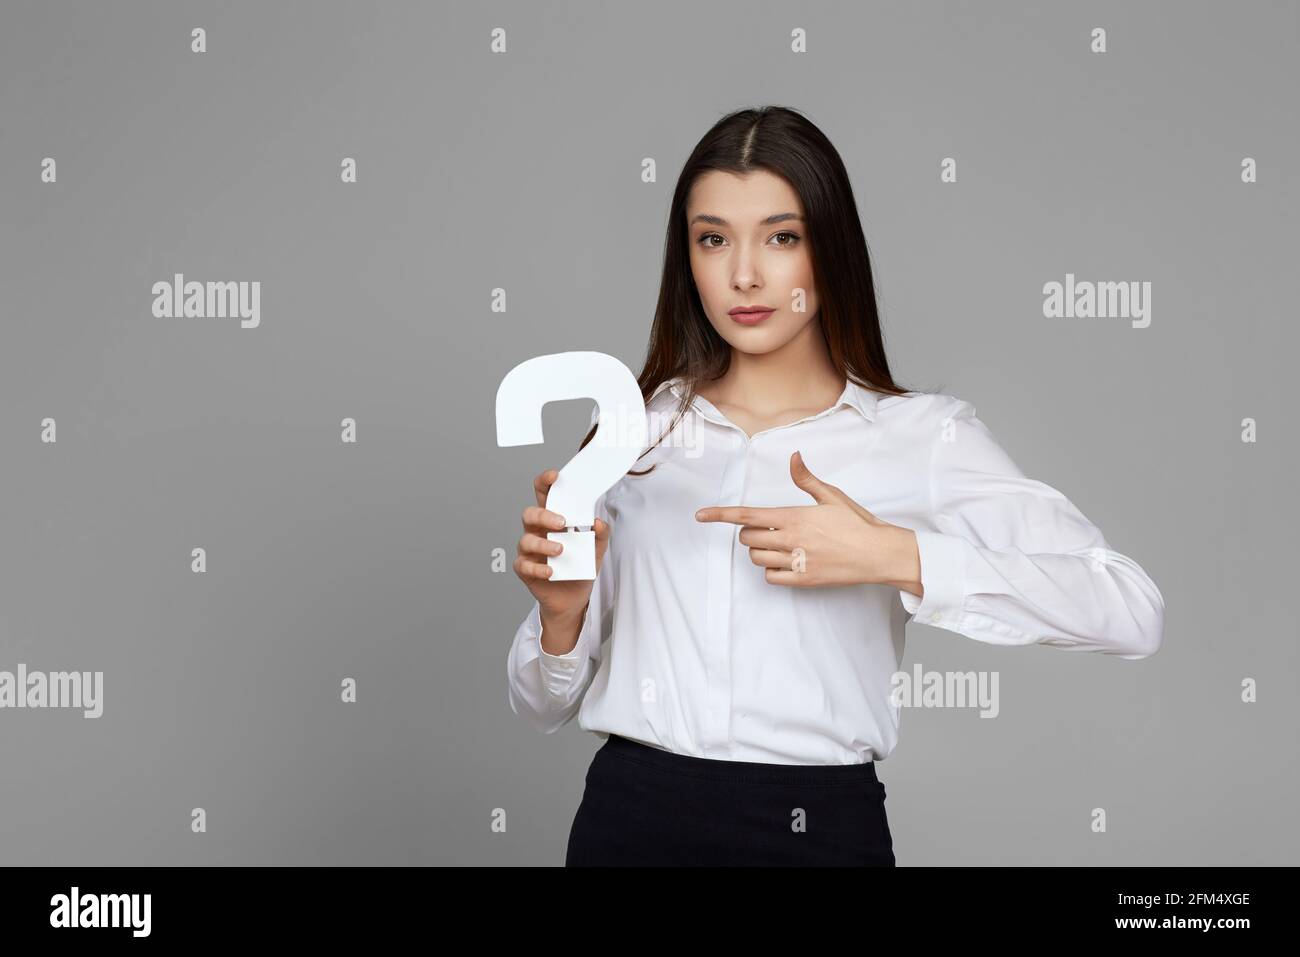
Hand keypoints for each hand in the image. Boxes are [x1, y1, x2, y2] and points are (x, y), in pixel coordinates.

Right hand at [514, 467, 610, 624]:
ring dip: (544, 544)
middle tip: (563, 523)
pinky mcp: (525, 569)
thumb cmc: (580, 567)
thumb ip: (601, 535)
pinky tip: (551, 571)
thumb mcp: (597, 550)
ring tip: (561, 550)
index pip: (544, 495)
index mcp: (552, 520)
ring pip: (526, 539)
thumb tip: (599, 522)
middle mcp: (537, 532)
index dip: (545, 482)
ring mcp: (529, 551)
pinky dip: (538, 567)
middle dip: (544, 515)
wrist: (573, 598)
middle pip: (530, 514)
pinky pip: (524, 564)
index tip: (555, 477)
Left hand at [694, 450, 920, 589]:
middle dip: (751, 532)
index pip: (746, 515)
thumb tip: (793, 458)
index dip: (720, 515)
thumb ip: (806, 479)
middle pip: (748, 538)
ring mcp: (796, 562)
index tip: (700, 515)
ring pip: (757, 558)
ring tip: (779, 544)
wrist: (878, 553)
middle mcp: (790, 540)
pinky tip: (786, 562)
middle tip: (768, 529)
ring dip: (760, 551)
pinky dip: (772, 570)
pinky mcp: (803, 580)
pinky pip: (771, 577)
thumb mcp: (832, 496)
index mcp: (793, 517)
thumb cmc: (857, 523)